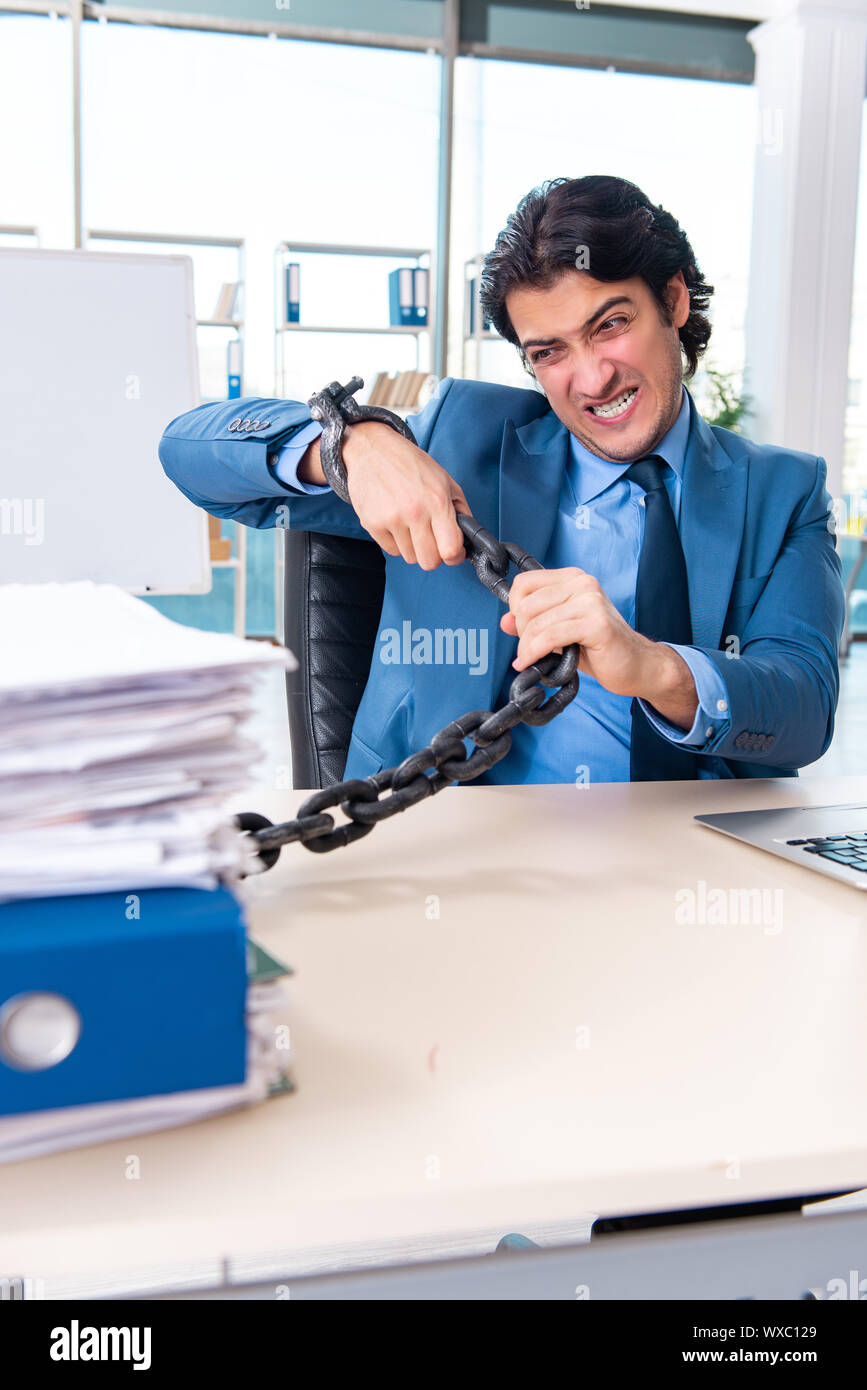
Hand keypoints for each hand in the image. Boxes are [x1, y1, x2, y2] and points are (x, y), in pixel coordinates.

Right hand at [314, 422, 470, 569]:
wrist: (373, 450)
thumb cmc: (410, 464)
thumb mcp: (445, 480)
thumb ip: (461, 510)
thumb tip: (468, 537)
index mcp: (437, 501)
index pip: (450, 550)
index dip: (455, 555)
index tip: (454, 551)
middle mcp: (414, 512)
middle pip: (429, 562)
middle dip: (434, 555)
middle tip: (432, 540)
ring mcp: (391, 520)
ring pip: (410, 558)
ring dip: (414, 547)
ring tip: (411, 525)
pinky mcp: (372, 524)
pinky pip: (392, 551)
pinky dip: (397, 542)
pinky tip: (397, 522)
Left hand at [500, 567, 698, 728]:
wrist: (638, 665)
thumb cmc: (600, 648)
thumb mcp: (561, 633)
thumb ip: (535, 623)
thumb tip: (504, 621)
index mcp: (574, 579)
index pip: (524, 582)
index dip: (514, 608)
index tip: (520, 629)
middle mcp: (583, 584)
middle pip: (527, 604)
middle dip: (520, 633)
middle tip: (527, 652)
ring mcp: (591, 601)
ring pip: (537, 622)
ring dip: (527, 648)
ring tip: (530, 661)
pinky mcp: (596, 623)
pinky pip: (551, 636)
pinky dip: (535, 652)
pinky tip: (533, 664)